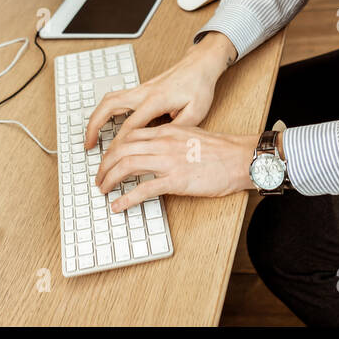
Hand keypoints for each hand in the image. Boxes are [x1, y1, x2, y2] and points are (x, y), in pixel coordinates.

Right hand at [84, 32, 235, 150]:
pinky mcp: (141, 89)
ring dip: (96, 117)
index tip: (111, 159)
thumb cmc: (199, 86)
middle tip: (88, 145)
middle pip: (108, 107)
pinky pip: (116, 98)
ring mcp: (140, 89)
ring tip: (90, 136)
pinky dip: (104, 110)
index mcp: (156, 100)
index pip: (130, 125)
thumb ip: (178, 129)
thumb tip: (162, 144)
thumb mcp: (196, 112)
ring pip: (108, 100)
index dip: (118, 144)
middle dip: (94, 126)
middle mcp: (143, 92)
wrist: (200, 65)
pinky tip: (104, 122)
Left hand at [94, 123, 257, 210]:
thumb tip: (155, 149)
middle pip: (121, 150)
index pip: (129, 136)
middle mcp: (163, 144)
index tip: (106, 159)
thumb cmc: (220, 150)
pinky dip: (126, 199)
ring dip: (110, 179)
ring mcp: (168, 162)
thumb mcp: (190, 134)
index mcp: (166, 131)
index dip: (113, 148)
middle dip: (105, 164)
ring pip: (127, 166)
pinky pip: (143, 190)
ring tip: (103, 189)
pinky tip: (118, 206)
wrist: (240, 158)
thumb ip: (171, 139)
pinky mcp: (176, 181)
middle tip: (99, 177)